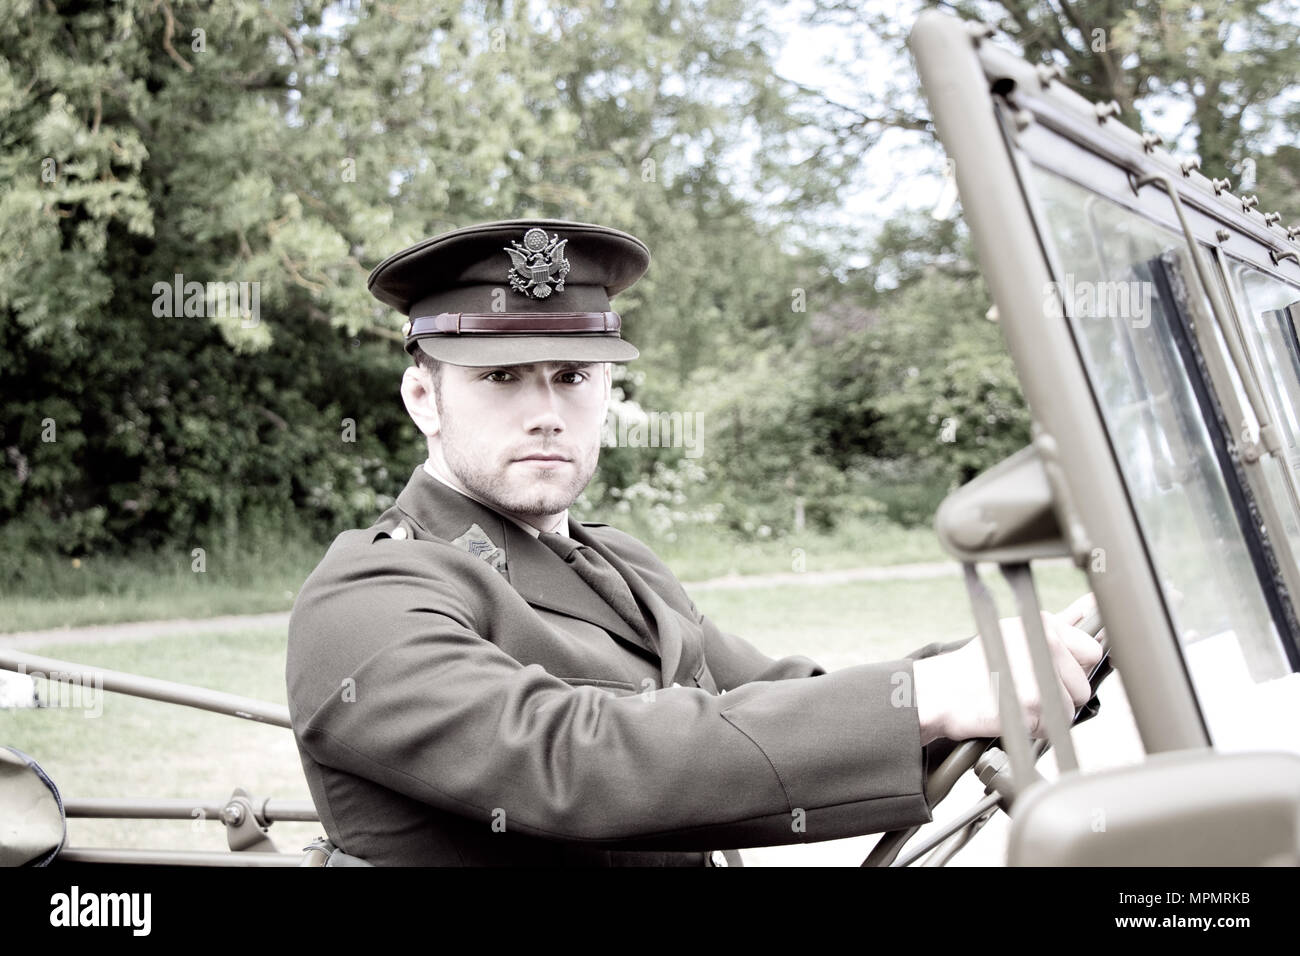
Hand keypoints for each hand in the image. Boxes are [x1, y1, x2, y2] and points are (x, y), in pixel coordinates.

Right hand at [913, 595, 1102, 744]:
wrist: (940, 692)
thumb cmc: (976, 665)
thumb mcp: (1013, 632)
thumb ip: (1058, 624)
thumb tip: (1094, 603)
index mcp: (1041, 622)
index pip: (1090, 651)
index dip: (1069, 667)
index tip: (1044, 671)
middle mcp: (1043, 642)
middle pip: (1083, 683)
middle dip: (1059, 692)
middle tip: (1024, 687)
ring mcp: (1040, 674)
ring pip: (1071, 706)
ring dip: (1049, 712)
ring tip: (1017, 699)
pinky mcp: (1035, 705)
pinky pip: (1057, 726)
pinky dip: (1038, 728)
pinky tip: (1014, 713)